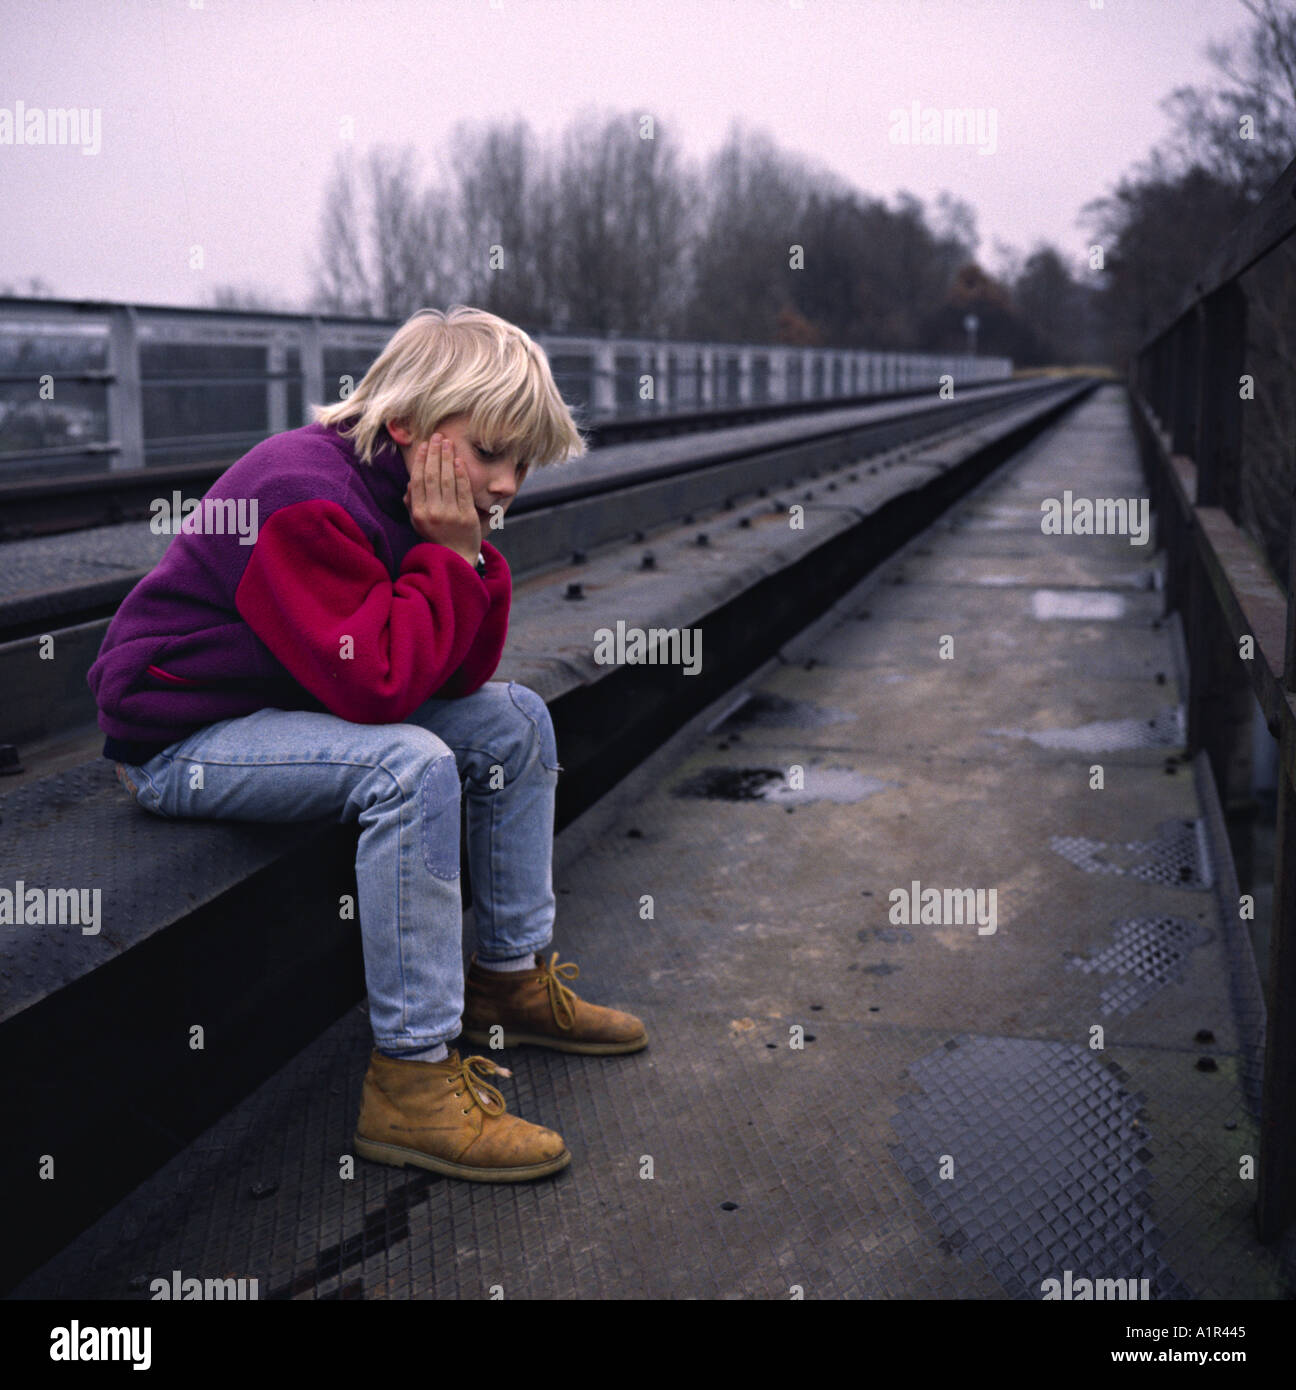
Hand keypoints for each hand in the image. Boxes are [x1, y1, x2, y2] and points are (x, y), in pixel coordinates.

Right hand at [403, 434, 481, 565]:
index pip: (418, 481)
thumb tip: (410, 482)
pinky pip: (463, 490)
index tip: (424, 445)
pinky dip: (461, 474)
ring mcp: (451, 514)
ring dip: (447, 458)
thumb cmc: (435, 536)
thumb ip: (412, 502)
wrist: (456, 556)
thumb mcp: (417, 521)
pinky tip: (459, 460)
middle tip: (437, 437)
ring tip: (448, 442)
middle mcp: (433, 513)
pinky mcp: (467, 516)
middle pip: (433, 476)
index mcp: (419, 513)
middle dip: (434, 454)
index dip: (421, 461)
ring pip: (447, 480)